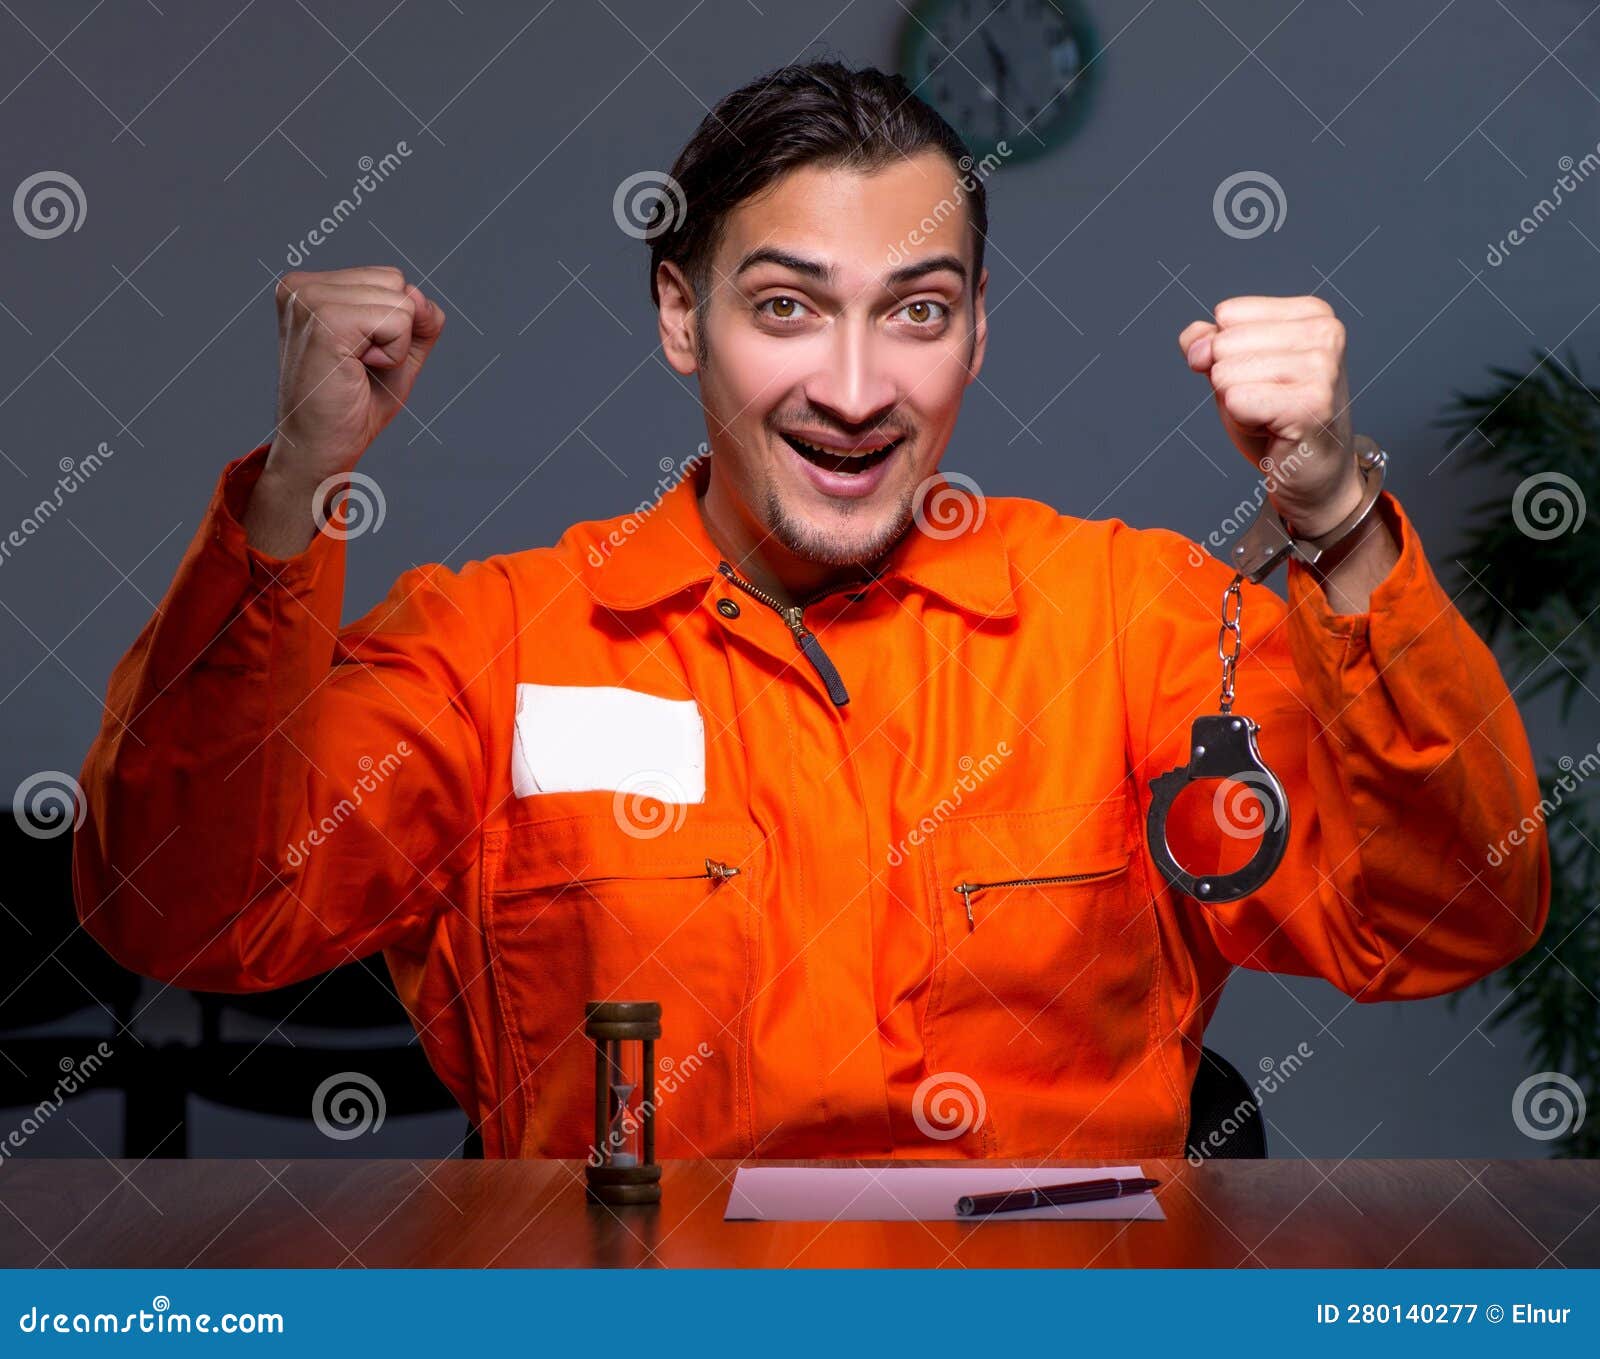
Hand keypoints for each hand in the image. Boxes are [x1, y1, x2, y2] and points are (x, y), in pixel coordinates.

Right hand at [267, 265, 444, 488]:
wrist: (321, 448)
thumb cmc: (353, 405)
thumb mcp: (399, 352)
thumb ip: (419, 318)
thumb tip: (420, 295)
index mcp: (310, 285)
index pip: (389, 278)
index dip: (394, 324)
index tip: (358, 356)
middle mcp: (302, 285)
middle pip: (396, 283)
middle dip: (396, 331)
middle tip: (358, 365)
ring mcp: (310, 299)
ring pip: (402, 300)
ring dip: (395, 346)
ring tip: (355, 368)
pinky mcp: (326, 320)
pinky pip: (398, 321)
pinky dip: (393, 354)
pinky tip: (357, 371)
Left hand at [1179, 295, 1358, 537]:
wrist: (1312, 475)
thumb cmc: (1276, 422)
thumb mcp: (1236, 371)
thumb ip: (1209, 344)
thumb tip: (1195, 340)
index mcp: (1312, 314)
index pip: (1227, 314)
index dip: (1228, 355)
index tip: (1263, 381)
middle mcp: (1324, 332)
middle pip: (1223, 343)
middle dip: (1230, 383)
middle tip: (1266, 405)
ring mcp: (1322, 367)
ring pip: (1226, 373)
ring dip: (1238, 405)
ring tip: (1270, 417)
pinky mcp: (1311, 403)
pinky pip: (1236, 401)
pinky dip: (1243, 423)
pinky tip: (1273, 431)